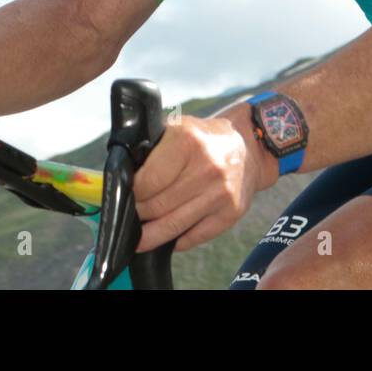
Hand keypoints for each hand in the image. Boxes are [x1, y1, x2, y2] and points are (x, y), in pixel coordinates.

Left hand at [132, 113, 274, 252]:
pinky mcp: (231, 213)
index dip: (131, 193)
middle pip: (157, 206)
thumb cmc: (204, 139)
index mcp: (188, 141)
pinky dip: (177, 241)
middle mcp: (207, 168)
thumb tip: (123, 181)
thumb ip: (151, 151)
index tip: (126, 196)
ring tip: (139, 238)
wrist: (248, 147)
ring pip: (173, 227)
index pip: (147, 181)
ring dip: (151, 235)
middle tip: (131, 214)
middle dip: (139, 214)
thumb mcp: (177, 129)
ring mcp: (221, 194)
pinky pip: (195, 237)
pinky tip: (168, 238)